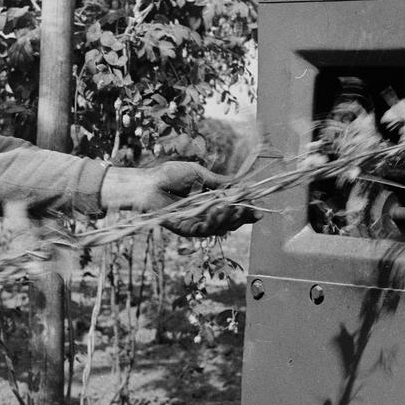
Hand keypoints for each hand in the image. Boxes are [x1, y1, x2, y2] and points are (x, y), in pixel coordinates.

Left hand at [101, 161, 258, 236]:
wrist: (146, 184)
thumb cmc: (168, 175)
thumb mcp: (199, 174)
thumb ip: (219, 182)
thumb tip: (240, 186)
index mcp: (210, 201)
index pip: (233, 208)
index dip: (247, 209)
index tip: (259, 205)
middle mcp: (205, 215)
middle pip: (231, 221)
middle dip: (242, 216)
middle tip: (250, 209)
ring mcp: (197, 224)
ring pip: (221, 228)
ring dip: (230, 218)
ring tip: (235, 207)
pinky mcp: (187, 230)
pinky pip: (205, 230)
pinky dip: (214, 221)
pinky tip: (219, 210)